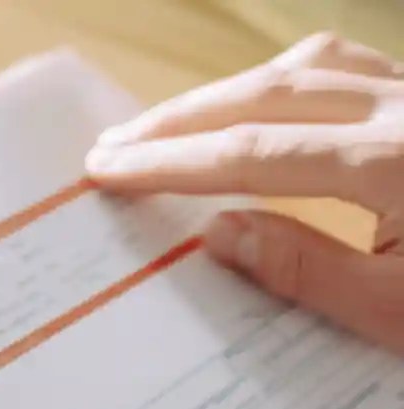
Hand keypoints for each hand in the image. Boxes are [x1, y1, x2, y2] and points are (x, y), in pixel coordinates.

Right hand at [86, 32, 403, 354]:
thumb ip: (306, 271)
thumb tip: (216, 231)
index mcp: (398, 165)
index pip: (253, 153)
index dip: (171, 162)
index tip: (106, 171)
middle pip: (270, 89)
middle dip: (182, 118)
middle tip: (113, 146)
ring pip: (311, 64)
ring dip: (230, 92)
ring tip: (171, 126)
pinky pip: (353, 65)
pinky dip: (288, 81)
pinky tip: (261, 106)